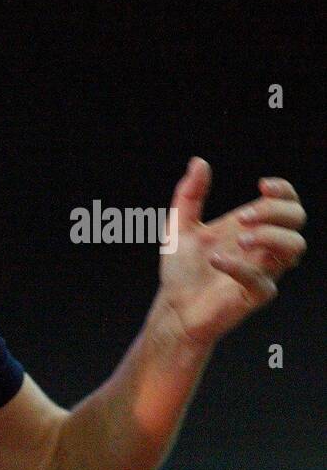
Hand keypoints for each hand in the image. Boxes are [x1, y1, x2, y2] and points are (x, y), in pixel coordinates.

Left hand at [157, 158, 305, 347]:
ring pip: (295, 248)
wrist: (173, 307)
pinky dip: (241, 267)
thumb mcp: (179, 226)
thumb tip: (199, 161)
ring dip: (270, 236)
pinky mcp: (256, 294)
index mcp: (251, 227)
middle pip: (296, 219)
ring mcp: (264, 270)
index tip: (262, 185)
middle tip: (242, 218)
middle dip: (274, 211)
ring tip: (239, 239)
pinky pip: (264, 280)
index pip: (286, 202)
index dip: (284, 191)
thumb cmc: (181, 270)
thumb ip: (189, 195)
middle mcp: (263, 247)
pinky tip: (216, 261)